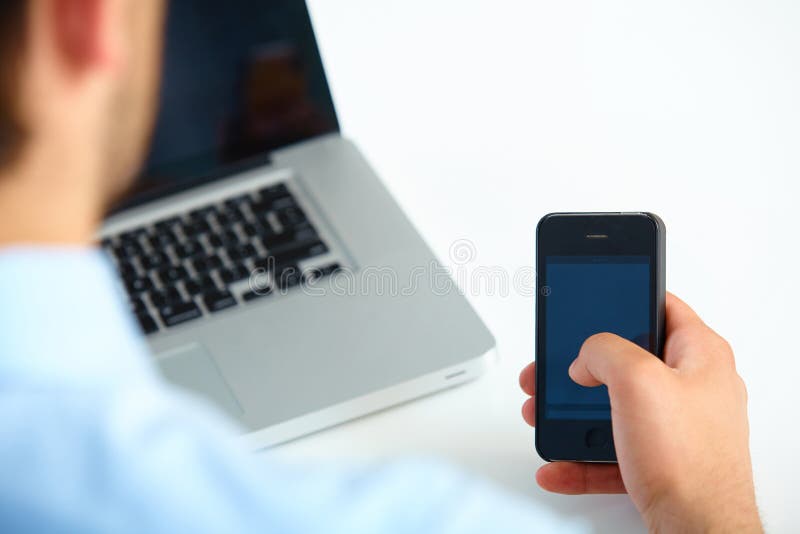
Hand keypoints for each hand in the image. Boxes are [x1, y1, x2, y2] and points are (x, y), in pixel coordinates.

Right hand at [519, 294, 761, 532]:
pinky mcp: (661, 459)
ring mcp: (676, 425)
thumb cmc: (688, 461)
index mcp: (699, 355)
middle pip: (625, 360)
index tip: (596, 296)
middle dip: (581, 367)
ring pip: (613, 406)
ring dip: (572, 412)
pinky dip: (581, 455)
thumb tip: (586, 357)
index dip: (625, 296)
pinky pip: (612, 449)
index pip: (661, 305)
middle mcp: (691, 387)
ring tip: (545, 413)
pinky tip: (559, 462)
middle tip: (555, 368)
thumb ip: (604, 351)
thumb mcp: (637, 381)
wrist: (700, 530)